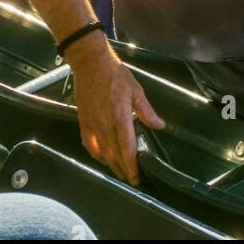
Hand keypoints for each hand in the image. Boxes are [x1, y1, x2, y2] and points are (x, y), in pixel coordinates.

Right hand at [69, 32, 164, 185]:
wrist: (91, 63)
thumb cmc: (116, 74)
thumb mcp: (136, 90)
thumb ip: (147, 111)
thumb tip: (160, 126)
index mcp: (120, 116)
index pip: (126, 148)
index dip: (131, 165)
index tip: (136, 177)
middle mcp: (105, 124)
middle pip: (113, 155)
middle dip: (123, 170)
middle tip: (131, 180)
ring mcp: (92, 124)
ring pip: (101, 152)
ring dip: (111, 165)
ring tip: (120, 172)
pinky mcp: (83, 122)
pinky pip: (89, 144)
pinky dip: (96, 155)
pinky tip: (102, 158)